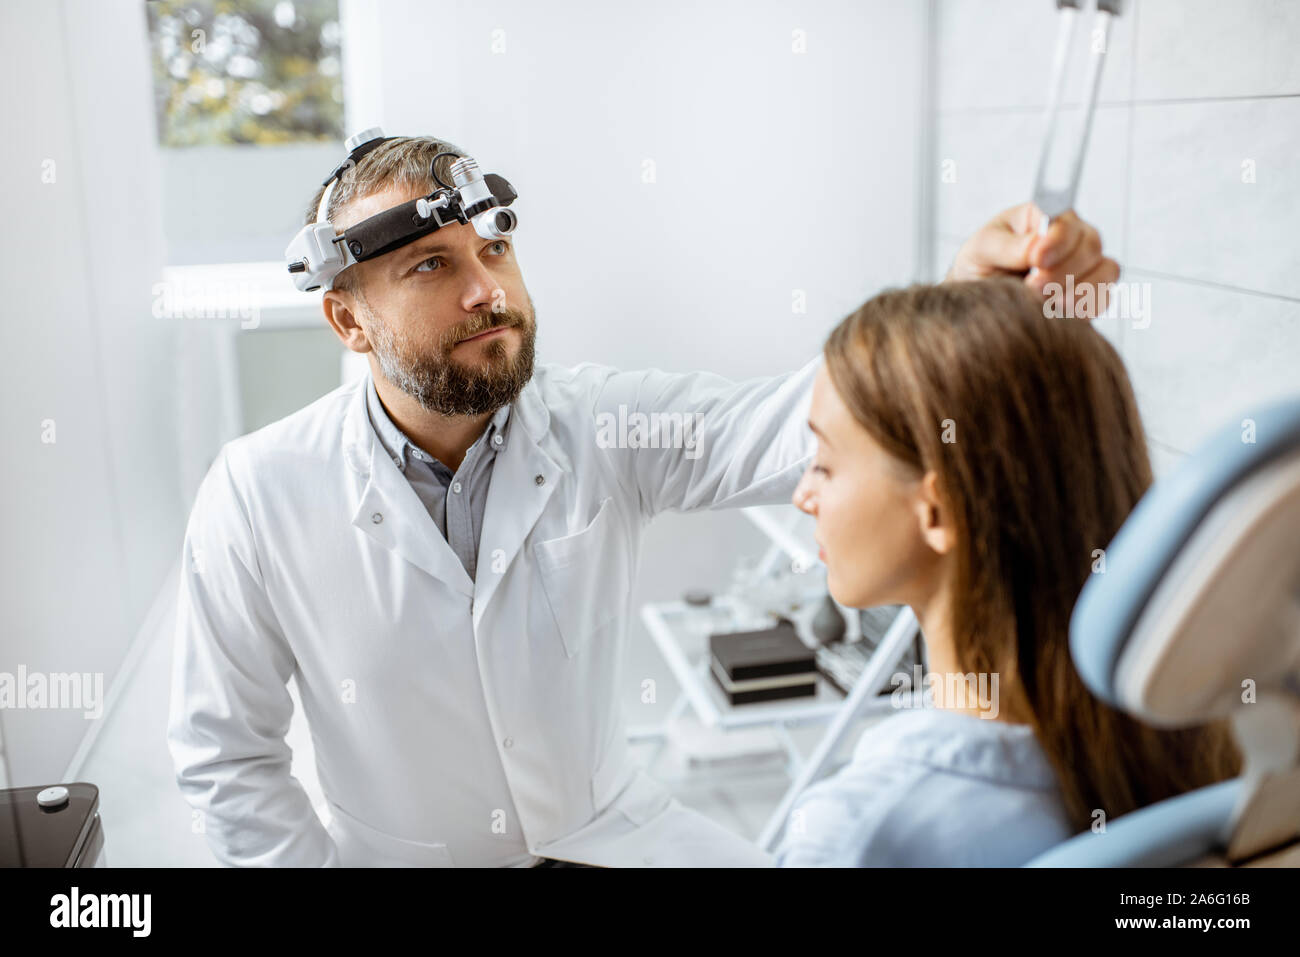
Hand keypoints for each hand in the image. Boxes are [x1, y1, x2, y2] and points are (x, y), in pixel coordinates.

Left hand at [944, 202, 1119, 319]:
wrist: (981, 303)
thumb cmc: (980, 267)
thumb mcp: (981, 250)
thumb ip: (1007, 246)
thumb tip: (1037, 246)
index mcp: (1046, 216)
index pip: (1067, 222)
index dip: (1057, 243)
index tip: (1036, 261)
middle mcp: (1072, 236)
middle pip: (1090, 247)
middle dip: (1061, 272)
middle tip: (1031, 288)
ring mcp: (1085, 263)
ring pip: (1105, 272)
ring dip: (1074, 292)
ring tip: (1042, 303)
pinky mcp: (1090, 292)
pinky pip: (1103, 298)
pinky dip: (1083, 308)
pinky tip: (1056, 312)